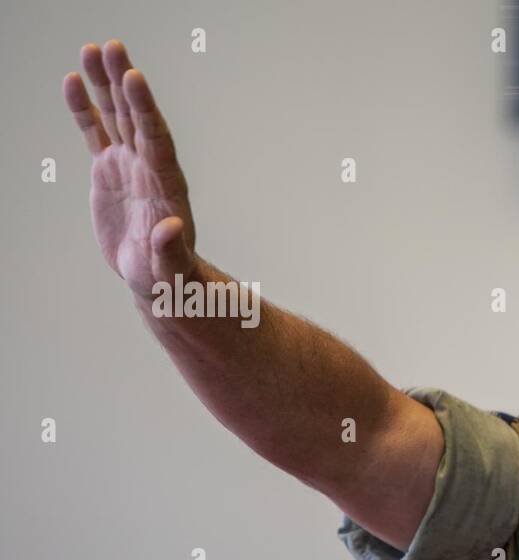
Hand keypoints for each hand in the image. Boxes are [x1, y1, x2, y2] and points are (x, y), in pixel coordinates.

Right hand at [63, 40, 197, 299]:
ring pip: (116, 116)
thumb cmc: (169, 276)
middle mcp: (150, 166)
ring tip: (92, 49)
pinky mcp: (109, 169)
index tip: (135, 77)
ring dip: (105, 84)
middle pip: (137, 117)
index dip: (146, 108)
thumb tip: (170, 228)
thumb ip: (170, 248)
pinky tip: (72, 81)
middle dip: (124, 83)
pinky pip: (95, 131)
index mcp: (168, 185)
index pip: (157, 139)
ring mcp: (129, 164)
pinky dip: (83, 108)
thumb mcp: (170, 268)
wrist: (157, 276)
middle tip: (113, 48)